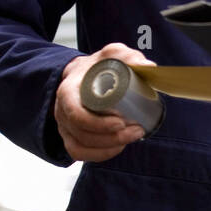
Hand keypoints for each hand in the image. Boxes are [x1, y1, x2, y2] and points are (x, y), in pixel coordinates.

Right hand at [54, 42, 152, 162]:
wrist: (84, 74)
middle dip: (111, 138)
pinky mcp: (71, 137)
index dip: (97, 124)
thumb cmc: (98, 66)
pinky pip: (80, 154)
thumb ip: (128, 57)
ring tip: (131, 137)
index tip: (120, 122)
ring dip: (108, 148)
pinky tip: (117, 147)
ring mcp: (65, 127)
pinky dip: (100, 155)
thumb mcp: (112, 55)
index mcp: (67, 91)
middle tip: (136, 131)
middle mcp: (62, 111)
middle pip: (81, 134)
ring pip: (80, 148)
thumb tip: (149, 68)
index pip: (76, 114)